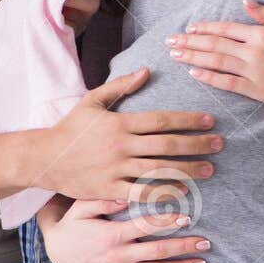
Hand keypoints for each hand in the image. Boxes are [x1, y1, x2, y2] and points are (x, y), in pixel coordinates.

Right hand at [16, 68, 222, 200]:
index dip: (189, 120)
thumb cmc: (71, 128)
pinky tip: (182, 190)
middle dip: (197, 144)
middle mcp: (121, 146)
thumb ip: (121, 86)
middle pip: (167, 145)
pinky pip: (141, 192)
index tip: (210, 120)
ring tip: (209, 169)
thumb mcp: (93, 100)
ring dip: (188, 169)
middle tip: (219, 144)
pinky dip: (163, 191)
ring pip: (159, 170)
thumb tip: (147, 70)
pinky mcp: (109, 189)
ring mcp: (115, 169)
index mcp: (120, 123)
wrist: (44, 158)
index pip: (162, 120)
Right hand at [37, 197, 208, 262]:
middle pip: (157, 252)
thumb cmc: (75, 224)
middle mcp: (119, 256)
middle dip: (183, 247)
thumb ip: (102, 200)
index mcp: (112, 235)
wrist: (62, 253)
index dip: (166, 223)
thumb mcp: (81, 207)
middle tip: (205, 242)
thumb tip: (124, 194)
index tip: (186, 217)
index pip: (144, 228)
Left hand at [166, 0, 263, 106]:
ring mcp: (254, 71)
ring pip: (216, 61)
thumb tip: (245, 1)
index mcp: (261, 33)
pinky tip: (194, 73)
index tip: (189, 28)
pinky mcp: (257, 90)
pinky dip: (209, 77)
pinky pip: (227, 83)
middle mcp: (253, 51)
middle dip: (190, 42)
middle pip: (214, 44)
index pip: (225, 28)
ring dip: (193, 57)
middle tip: (170, 41)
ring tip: (175, 54)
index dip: (205, 27)